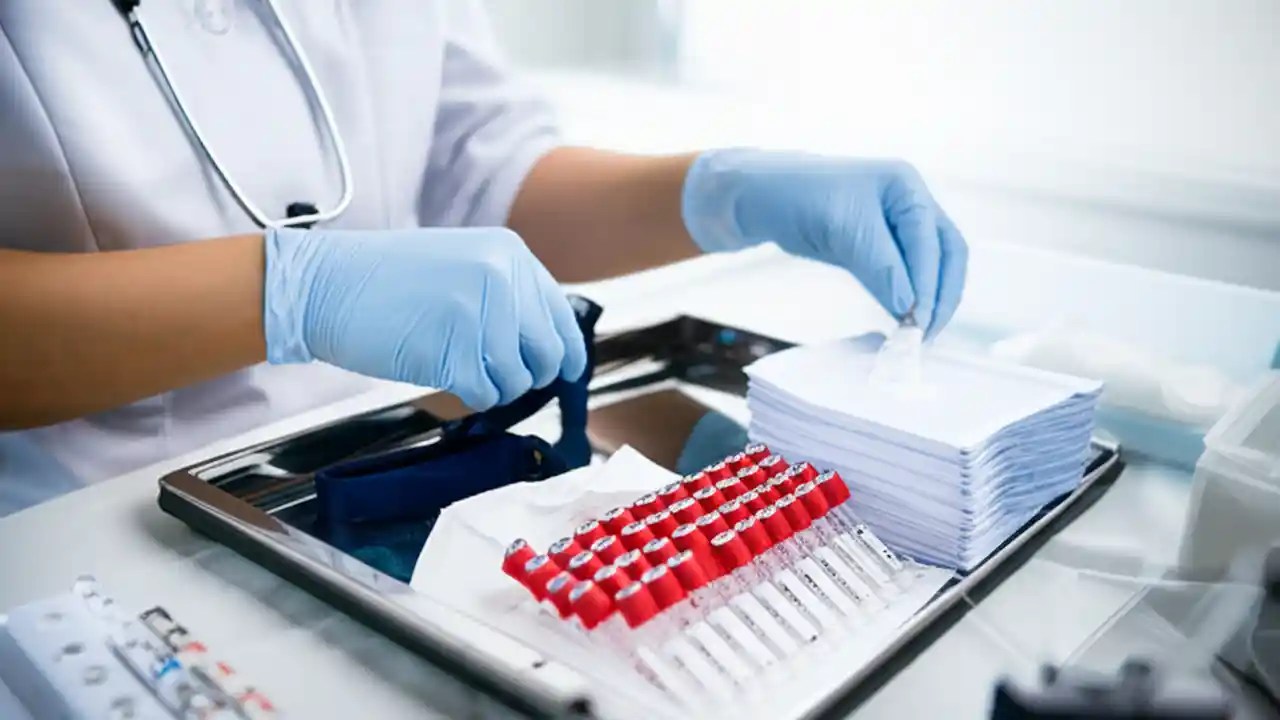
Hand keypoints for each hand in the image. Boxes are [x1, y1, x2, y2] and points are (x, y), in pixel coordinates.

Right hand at [263, 227, 586, 409]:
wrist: (321, 284)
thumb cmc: (384, 282)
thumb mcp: (460, 264)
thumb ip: (505, 293)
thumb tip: (545, 343)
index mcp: (509, 253)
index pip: (562, 316)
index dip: (566, 353)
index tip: (565, 372)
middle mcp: (503, 277)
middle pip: (548, 353)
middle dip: (527, 374)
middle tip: (496, 376)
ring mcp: (481, 312)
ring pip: (520, 379)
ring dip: (495, 387)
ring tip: (461, 370)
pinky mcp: (455, 350)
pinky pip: (487, 394)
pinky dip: (472, 396)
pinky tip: (447, 377)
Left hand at [681, 149, 967, 337]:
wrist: (757, 196)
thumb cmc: (795, 199)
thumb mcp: (842, 231)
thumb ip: (881, 267)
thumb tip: (911, 309)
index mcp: (905, 186)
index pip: (932, 243)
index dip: (929, 286)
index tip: (918, 324)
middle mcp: (909, 201)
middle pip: (945, 253)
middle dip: (941, 295)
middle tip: (925, 336)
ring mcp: (896, 222)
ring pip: (931, 264)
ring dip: (930, 299)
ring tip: (917, 335)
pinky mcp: (879, 243)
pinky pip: (906, 271)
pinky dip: (910, 296)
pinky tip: (903, 319)